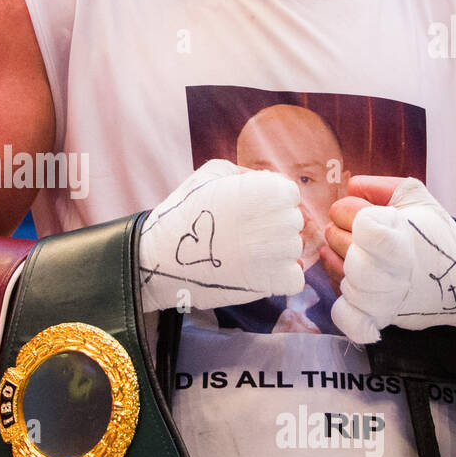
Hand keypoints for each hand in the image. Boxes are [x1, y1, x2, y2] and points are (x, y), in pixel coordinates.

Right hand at [139, 159, 304, 312]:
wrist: (160, 259)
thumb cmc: (183, 214)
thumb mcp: (209, 174)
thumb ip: (245, 174)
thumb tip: (267, 181)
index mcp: (265, 191)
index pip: (289, 194)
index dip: (269, 201)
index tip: (247, 211)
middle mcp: (277, 220)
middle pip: (293, 221)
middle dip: (272, 225)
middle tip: (242, 234)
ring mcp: (277, 254)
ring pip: (293, 248)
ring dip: (274, 251)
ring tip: (244, 254)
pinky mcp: (273, 282)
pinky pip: (295, 277)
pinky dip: (280, 277)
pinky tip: (256, 272)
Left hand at [325, 176, 455, 343]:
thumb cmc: (434, 237)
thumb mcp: (417, 199)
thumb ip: (382, 186)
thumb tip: (351, 188)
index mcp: (402, 237)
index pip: (359, 221)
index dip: (353, 211)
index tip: (366, 213)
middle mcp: (392, 271)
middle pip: (337, 240)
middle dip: (341, 229)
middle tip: (357, 232)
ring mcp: (384, 298)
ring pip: (337, 271)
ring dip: (338, 258)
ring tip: (356, 253)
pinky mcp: (377, 318)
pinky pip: (343, 311)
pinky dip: (342, 296)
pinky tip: (352, 280)